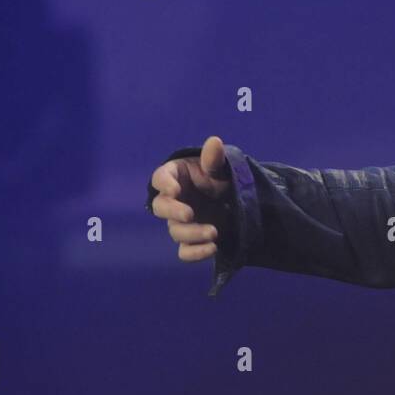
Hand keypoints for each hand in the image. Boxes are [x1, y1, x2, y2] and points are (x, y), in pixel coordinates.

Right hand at [150, 135, 233, 261]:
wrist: (233, 198)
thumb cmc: (220, 177)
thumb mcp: (221, 167)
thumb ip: (215, 159)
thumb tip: (214, 142)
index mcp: (176, 177)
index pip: (161, 178)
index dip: (164, 184)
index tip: (175, 189)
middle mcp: (173, 200)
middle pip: (161, 208)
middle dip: (173, 211)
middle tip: (190, 214)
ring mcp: (180, 222)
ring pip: (175, 231)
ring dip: (191, 234)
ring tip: (214, 232)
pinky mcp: (191, 240)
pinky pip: (185, 251)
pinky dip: (195, 253)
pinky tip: (213, 248)